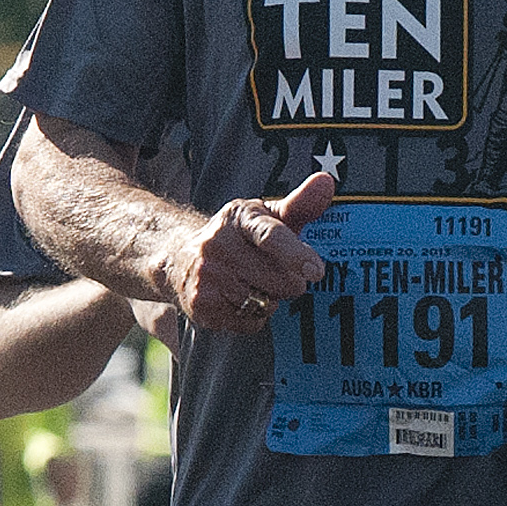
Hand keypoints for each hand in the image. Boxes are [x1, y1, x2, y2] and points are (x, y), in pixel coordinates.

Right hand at [167, 166, 334, 332]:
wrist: (180, 258)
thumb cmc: (238, 236)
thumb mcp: (265, 216)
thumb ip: (299, 203)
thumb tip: (326, 182)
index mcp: (239, 218)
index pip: (270, 235)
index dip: (295, 254)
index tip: (316, 271)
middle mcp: (218, 244)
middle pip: (280, 280)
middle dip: (289, 281)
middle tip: (274, 270)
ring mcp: (207, 276)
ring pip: (267, 304)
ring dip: (271, 299)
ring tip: (252, 282)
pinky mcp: (202, 305)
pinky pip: (251, 322)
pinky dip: (254, 316)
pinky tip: (239, 298)